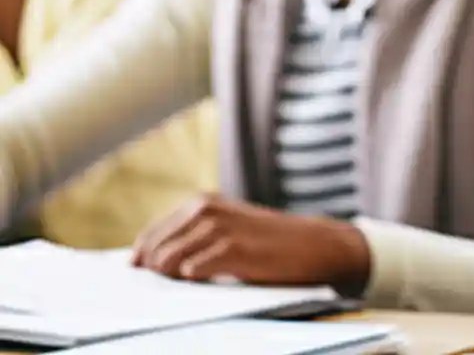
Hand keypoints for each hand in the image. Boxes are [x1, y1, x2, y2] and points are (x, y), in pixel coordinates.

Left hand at [130, 194, 370, 291]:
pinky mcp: (234, 248)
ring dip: (171, 278)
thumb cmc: (268, 244)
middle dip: (154, 272)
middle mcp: (205, 209)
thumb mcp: (228, 230)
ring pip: (167, 260)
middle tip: (173, 286)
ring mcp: (219, 227)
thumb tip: (147, 265)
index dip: (142, 260)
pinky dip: (193, 277)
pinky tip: (204, 279)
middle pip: (153, 250)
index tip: (144, 279)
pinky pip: (192, 268)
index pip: (149, 236)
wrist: (314, 245)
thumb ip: (192, 239)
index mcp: (201, 203)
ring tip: (191, 284)